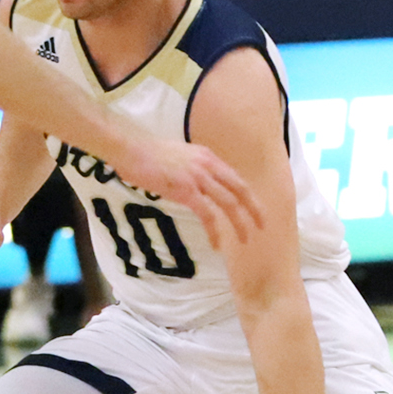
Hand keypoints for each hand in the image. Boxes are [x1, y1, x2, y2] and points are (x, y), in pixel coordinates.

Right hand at [112, 138, 261, 247]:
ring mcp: (198, 177)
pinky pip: (207, 214)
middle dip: (254, 209)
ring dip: (239, 223)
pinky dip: (215, 230)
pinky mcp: (185, 189)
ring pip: (228, 203)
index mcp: (207, 157)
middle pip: (240, 189)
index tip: (254, 209)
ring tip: (244, 239)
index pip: (235, 178)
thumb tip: (196, 185)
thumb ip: (192, 168)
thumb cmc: (147, 155)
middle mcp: (208, 165)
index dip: (248, 195)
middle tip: (262, 226)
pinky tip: (216, 243)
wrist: (131, 149)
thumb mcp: (178, 156)